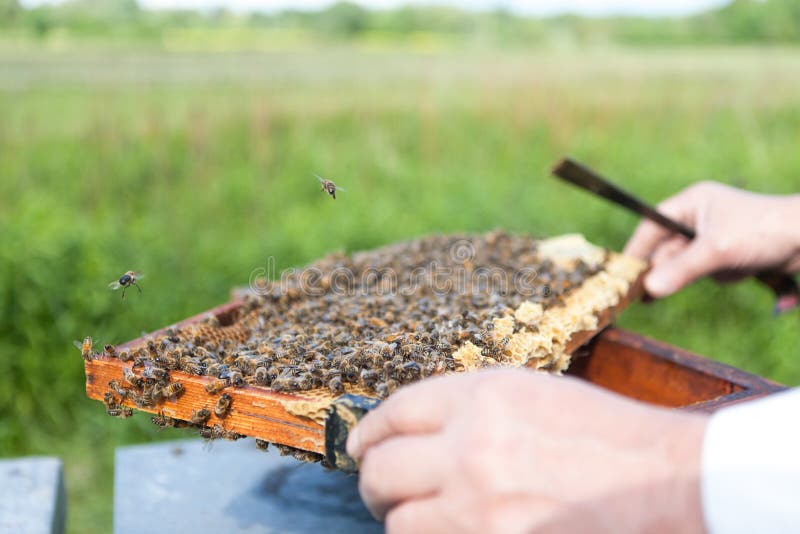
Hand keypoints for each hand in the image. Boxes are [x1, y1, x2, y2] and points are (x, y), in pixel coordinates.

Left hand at [348, 370, 707, 532]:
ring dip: (403, 519)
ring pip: (398, 523)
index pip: (394, 413)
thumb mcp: (531, 394)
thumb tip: (407, 432)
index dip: (369, 432)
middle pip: (381, 470)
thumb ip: (465, 407)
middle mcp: (474, 449)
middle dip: (374, 481)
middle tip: (381, 488)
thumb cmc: (603, 434)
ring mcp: (481, 509)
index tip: (361, 447)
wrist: (665, 483)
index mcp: (483, 397)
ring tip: (420, 516)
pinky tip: (451, 529)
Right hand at [624, 181, 799, 297]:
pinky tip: (743, 269)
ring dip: (703, 272)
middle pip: (667, 249)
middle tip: (649, 295)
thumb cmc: (763, 231)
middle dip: (672, 268)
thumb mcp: (716, 251)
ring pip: (688, 264)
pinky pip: (709, 271)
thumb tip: (648, 291)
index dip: (636, 249)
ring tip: (727, 267)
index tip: (623, 273)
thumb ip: (680, 270)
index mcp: (692, 202)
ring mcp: (714, 235)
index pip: (651, 225)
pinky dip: (722, 275)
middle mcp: (699, 216)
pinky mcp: (728, 252)